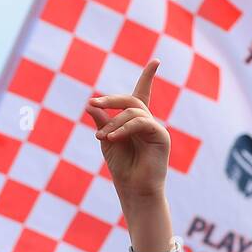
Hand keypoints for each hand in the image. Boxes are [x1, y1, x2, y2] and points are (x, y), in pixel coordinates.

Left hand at [85, 59, 169, 200]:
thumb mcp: (107, 140)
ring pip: (134, 111)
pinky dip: (124, 128)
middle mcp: (148, 122)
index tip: (157, 61)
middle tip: (93, 103)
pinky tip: (112, 138)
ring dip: (114, 122)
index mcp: (136, 122)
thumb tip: (91, 104)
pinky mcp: (161, 136)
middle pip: (132, 100)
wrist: (134, 189)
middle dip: (112, 99)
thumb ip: (102, 121)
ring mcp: (156, 128)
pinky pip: (141, 123)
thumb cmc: (122, 167)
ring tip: (102, 137)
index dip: (148, 77)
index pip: (143, 94)